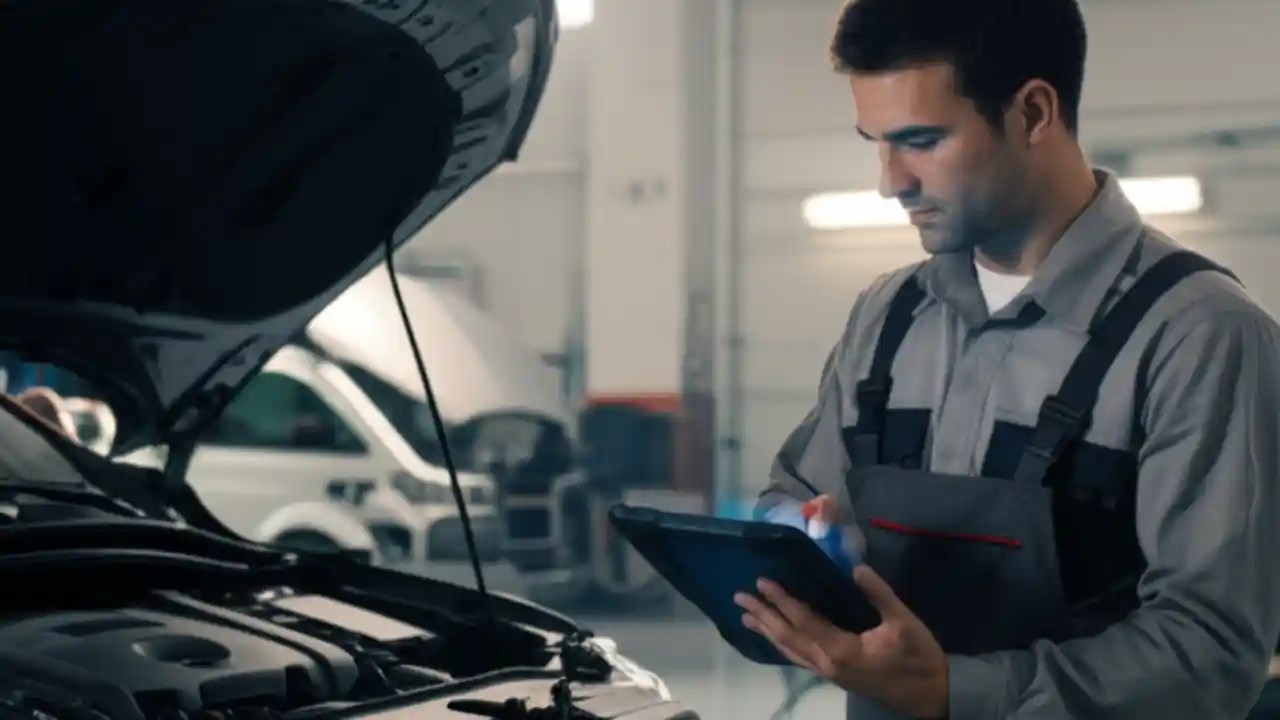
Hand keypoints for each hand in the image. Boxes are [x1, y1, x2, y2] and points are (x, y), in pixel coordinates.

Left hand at [734, 564, 948, 718]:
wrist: (933, 695)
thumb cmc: (919, 658)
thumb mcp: (904, 622)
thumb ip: (879, 594)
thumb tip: (856, 567)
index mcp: (841, 650)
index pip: (803, 620)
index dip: (782, 600)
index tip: (762, 582)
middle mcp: (828, 663)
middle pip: (787, 637)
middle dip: (763, 616)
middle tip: (739, 597)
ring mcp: (829, 673)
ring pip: (790, 650)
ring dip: (768, 631)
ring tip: (746, 616)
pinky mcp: (835, 675)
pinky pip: (800, 658)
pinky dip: (783, 644)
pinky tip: (775, 637)